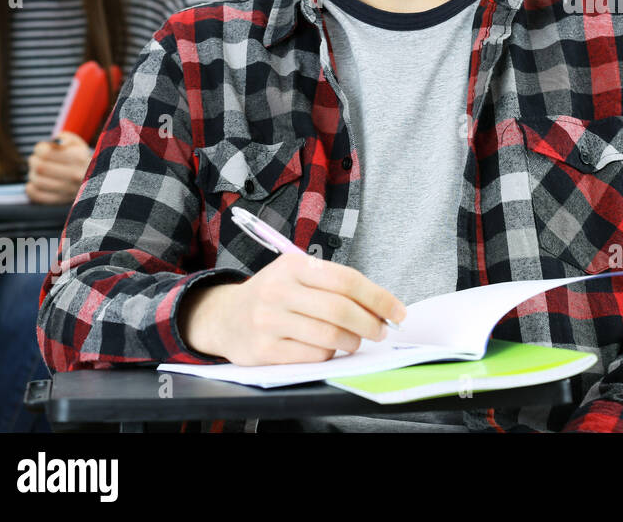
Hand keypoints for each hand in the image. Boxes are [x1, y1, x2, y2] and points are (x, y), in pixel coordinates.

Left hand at [25, 130, 93, 204]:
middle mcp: (75, 175)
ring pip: (37, 181)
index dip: (39, 148)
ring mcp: (68, 190)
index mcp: (79, 158)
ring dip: (32, 173)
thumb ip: (65, 138)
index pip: (46, 152)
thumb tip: (54, 142)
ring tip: (37, 170)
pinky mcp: (61, 200)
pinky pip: (37, 196)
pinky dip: (30, 189)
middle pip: (40, 166)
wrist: (95, 180)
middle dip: (33, 160)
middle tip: (36, 159)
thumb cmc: (80, 158)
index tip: (41, 148)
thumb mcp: (77, 144)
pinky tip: (34, 183)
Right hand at [179, 252, 406, 365]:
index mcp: (293, 266)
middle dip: (371, 323)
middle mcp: (278, 291)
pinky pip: (312, 355)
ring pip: (329, 336)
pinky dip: (329, 354)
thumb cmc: (275, 295)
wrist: (225, 317)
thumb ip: (334, 285)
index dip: (378, 297)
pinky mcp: (264, 350)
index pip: (346, 280)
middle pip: (340, 310)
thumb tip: (382, 306)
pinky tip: (329, 348)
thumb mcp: (298, 276)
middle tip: (382, 331)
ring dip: (353, 341)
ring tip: (356, 340)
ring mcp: (268, 322)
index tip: (398, 311)